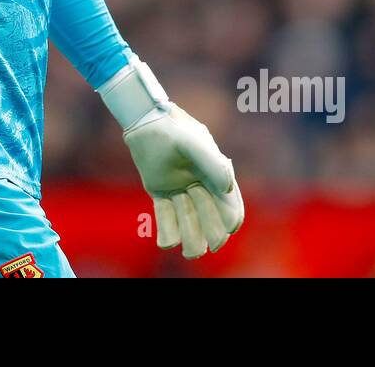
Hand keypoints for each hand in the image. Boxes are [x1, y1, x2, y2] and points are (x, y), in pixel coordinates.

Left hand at [98, 57, 244, 258]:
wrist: (145, 122)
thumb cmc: (172, 129)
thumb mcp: (192, 143)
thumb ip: (211, 163)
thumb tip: (228, 189)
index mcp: (215, 174)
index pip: (229, 203)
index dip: (230, 219)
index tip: (227, 232)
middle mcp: (200, 184)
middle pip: (210, 216)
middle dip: (211, 231)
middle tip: (211, 245)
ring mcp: (180, 190)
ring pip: (188, 220)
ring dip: (191, 236)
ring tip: (189, 252)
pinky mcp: (161, 192)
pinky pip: (166, 216)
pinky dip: (167, 231)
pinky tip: (165, 242)